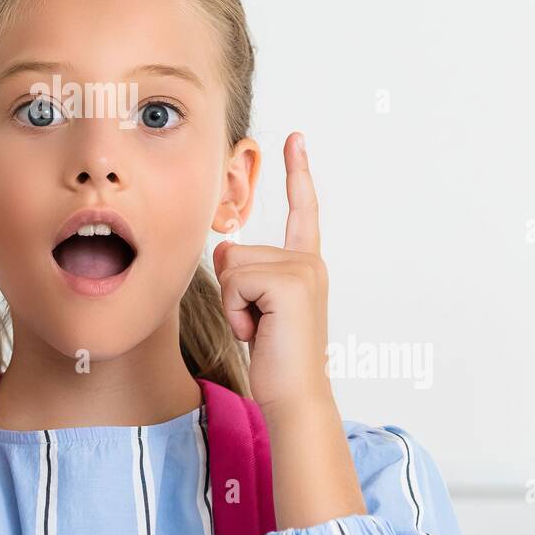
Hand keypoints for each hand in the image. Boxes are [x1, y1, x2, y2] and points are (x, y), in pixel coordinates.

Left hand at [211, 131, 328, 417]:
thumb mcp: (254, 305)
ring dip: (235, 304)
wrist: (295, 396)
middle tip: (261, 326)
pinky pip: (236, 281)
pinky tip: (261, 333)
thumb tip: (224, 246)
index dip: (298, 172)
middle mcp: (309, 262)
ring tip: (262, 330)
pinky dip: (237, 312)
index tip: (296, 138)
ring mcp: (304, 270)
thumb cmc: (273, 357)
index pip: (301, 211)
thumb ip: (243, 270)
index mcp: (305, 265)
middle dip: (233, 292)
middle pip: (235, 250)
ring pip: (232, 265)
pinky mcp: (292, 283)